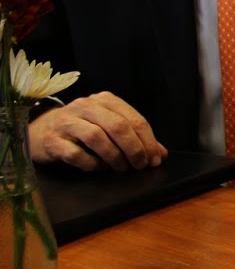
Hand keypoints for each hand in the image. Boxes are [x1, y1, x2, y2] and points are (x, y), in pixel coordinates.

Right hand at [27, 92, 166, 170]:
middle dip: (134, 149)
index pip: (134, 119)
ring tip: (121, 168)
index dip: (148, 141)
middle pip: (117, 126)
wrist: (41, 130)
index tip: (155, 159)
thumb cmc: (81, 129)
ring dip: (114, 156)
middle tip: (140, 165)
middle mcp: (85, 106)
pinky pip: (76, 153)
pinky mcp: (52, 140)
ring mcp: (66, 122)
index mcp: (104, 100)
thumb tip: (160, 154)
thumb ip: (135, 137)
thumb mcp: (109, 127)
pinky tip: (98, 168)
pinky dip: (92, 163)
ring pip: (97, 137)